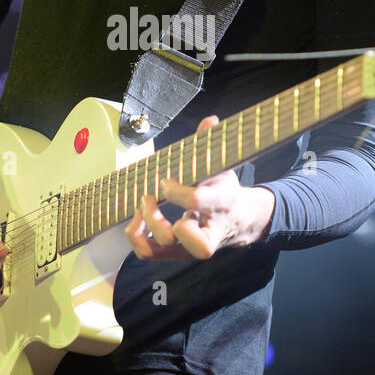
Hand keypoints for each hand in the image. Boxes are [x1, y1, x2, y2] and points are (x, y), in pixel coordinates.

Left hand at [124, 115, 275, 260]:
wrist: (237, 219)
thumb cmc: (225, 190)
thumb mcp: (222, 166)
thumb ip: (211, 144)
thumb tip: (209, 121)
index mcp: (223, 203)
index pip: (198, 201)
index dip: (176, 191)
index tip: (165, 180)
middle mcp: (211, 230)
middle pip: (193, 243)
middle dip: (162, 222)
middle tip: (151, 199)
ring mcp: (192, 246)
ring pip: (166, 248)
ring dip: (146, 226)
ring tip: (143, 204)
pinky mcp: (177, 252)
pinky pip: (150, 253)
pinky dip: (137, 237)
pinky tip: (137, 219)